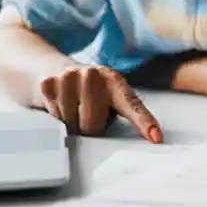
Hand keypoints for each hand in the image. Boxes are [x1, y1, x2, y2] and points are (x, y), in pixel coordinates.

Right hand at [38, 64, 162, 141]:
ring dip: (71, 121)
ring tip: (71, 105)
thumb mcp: (106, 99)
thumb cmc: (87, 92)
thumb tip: (138, 136)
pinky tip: (58, 102)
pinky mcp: (49, 82)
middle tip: (84, 112)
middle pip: (92, 125)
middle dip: (88, 126)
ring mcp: (70, 76)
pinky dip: (56, 115)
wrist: (53, 68)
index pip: (132, 105)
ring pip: (72, 123)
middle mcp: (94, 75)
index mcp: (115, 82)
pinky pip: (55, 116)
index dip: (145, 123)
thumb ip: (118, 113)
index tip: (156, 138)